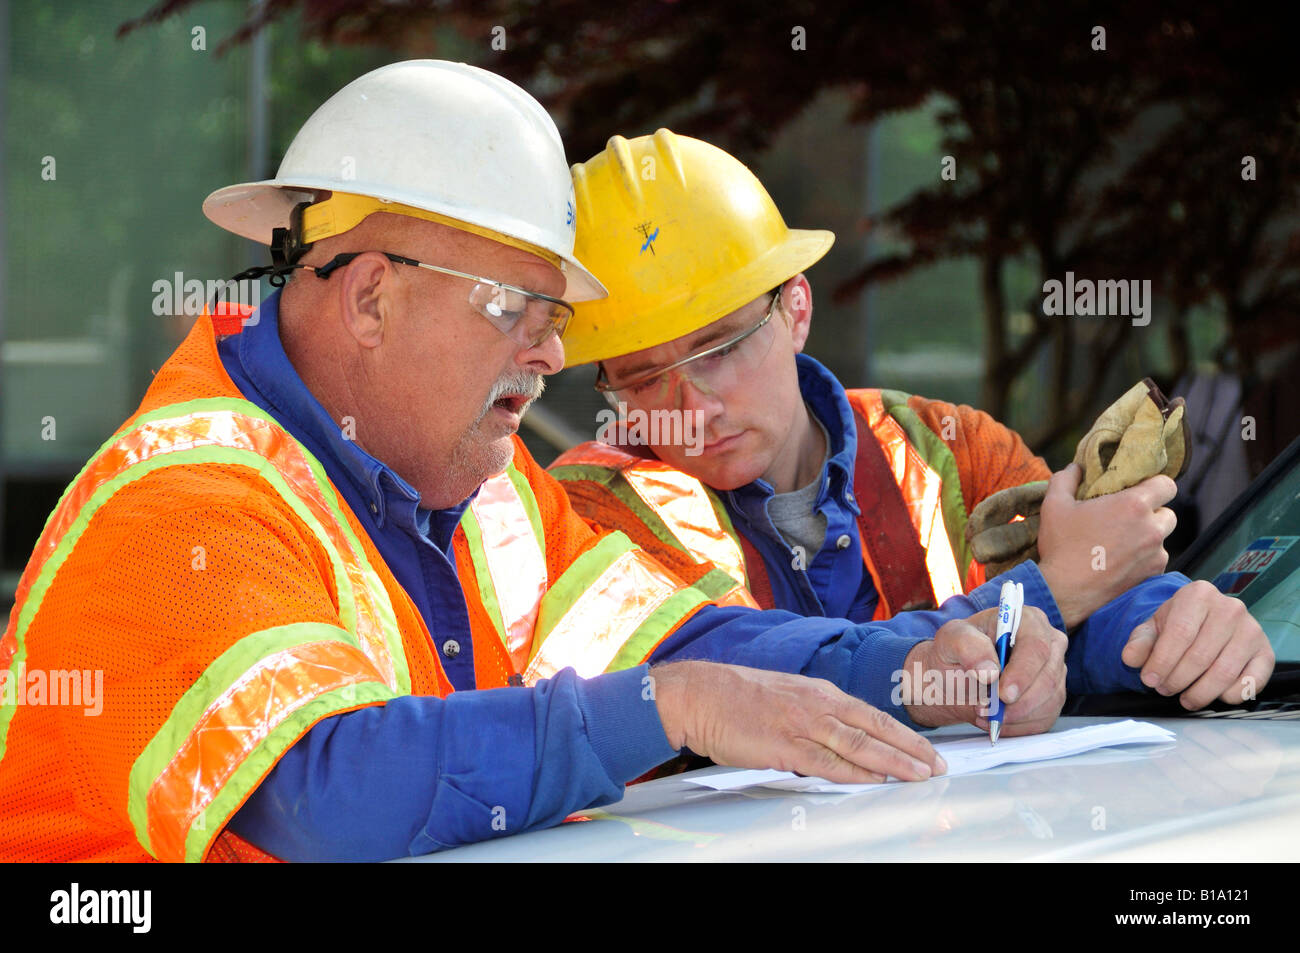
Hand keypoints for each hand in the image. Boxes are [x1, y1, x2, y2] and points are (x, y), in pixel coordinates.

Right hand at [650, 661, 946, 782]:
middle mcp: (818, 705)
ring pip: (858, 744)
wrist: (700, 694)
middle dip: (911, 749)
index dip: (903, 734)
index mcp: (820, 692)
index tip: (928, 749)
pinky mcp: (784, 745)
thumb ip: (815, 714)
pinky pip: (826, 762)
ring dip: (893, 761)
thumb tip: (840, 738)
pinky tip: (875, 780)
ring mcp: (802, 724)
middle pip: (874, 729)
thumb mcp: (787, 695)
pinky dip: (855, 772)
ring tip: (919, 775)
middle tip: (938, 766)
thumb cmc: (738, 697)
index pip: (872, 715)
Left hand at [900, 606, 1066, 736]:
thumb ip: (967, 646)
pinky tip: (995, 720)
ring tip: (983, 713)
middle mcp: (1049, 644)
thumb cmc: (956, 651)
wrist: (954, 676)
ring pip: (1048, 702)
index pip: (1037, 647)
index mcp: (1028, 621)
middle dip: (1017, 701)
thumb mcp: (950, 639)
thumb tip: (989, 670)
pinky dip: (1018, 726)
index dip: (1022, 673)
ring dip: (1014, 716)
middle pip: (1048, 678)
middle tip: (985, 710)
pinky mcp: (1052, 698)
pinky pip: (1044, 719)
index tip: (1004, 694)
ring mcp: (1054, 673)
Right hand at [1036, 463, 1176, 627]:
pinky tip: (1121, 563)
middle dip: (1152, 514)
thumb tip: (1075, 467)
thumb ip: (1066, 479)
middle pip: (1168, 514)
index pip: (1167, 485)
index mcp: (1134, 505)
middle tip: (1128, 519)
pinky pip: (1156, 561)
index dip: (1155, 486)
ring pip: (1162, 539)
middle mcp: (1152, 528)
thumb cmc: (1061, 546)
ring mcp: (1156, 554)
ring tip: (1122, 544)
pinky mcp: (1152, 575)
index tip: (1139, 491)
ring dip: (1148, 538)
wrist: (1065, 591)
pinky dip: (1144, 560)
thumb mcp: (1054, 505)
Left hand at [1122, 580, 1274, 707]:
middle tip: (1164, 689)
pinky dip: (1230, 695)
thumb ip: (1140, 641)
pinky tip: (1214, 696)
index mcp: (1199, 595)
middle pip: (1200, 656)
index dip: (1162, 662)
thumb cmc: (1178, 623)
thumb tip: (1130, 658)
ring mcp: (1252, 630)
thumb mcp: (1154, 626)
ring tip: (1184, 697)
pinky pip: (1251, 682)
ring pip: (1223, 672)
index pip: (1179, 634)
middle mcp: (1230, 608)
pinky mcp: (1266, 652)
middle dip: (1177, 680)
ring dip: (1200, 692)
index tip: (1149, 680)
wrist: (1207, 619)